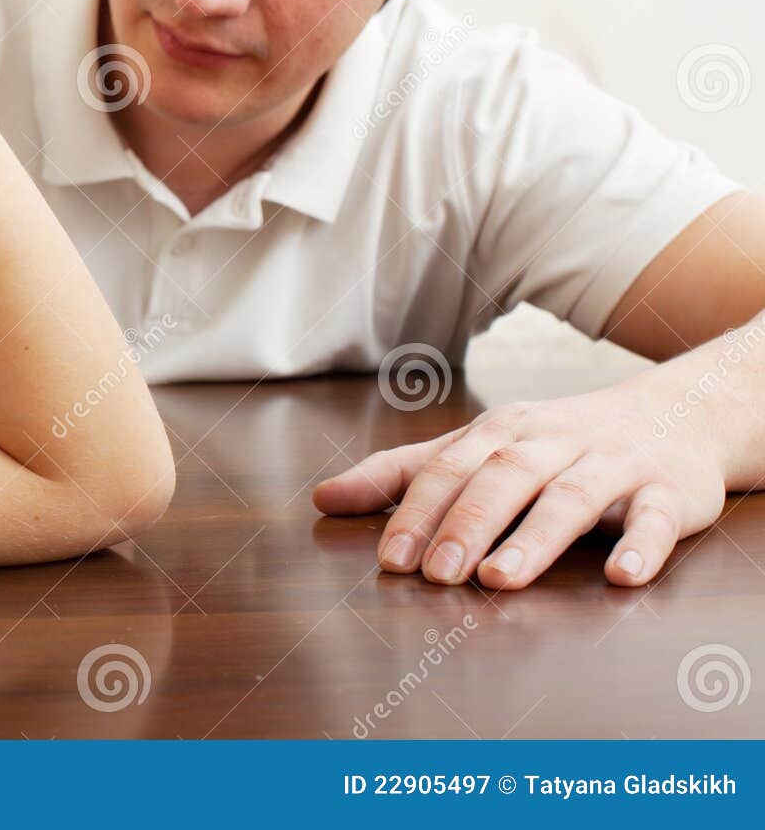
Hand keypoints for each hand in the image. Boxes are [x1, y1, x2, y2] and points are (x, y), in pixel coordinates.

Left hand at [312, 380, 729, 588]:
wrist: (674, 416)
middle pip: (504, 478)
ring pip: (571, 497)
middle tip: (435, 577)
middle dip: (466, 525)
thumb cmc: (554, 443)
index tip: (390, 560)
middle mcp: (552, 441)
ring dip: (535, 538)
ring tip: (500, 579)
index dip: (417, 512)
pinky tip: (622, 577)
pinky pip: (655, 518)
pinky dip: (641, 545)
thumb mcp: (476, 448)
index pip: (449, 469)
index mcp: (501, 431)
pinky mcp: (669, 492)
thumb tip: (321, 498)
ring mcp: (613, 464)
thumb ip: (402, 474)